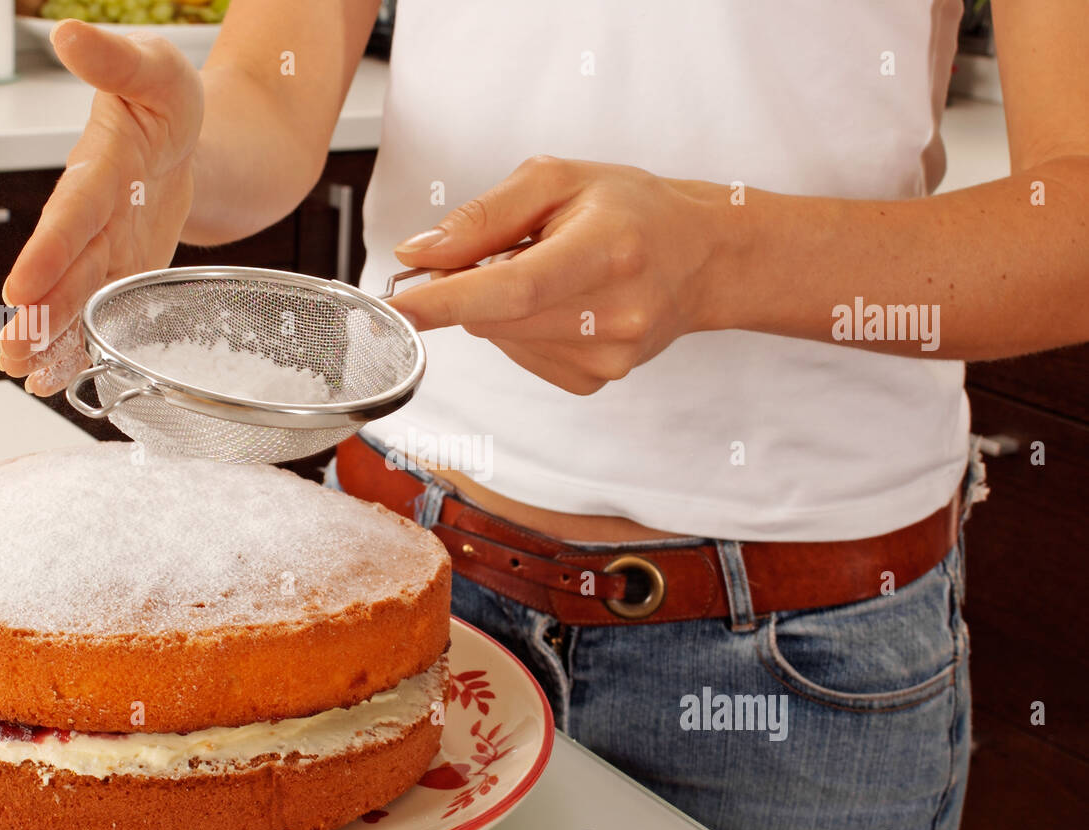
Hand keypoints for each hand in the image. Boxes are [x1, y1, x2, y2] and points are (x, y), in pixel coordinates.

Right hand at [0, 19, 202, 394]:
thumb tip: (71, 34)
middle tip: (13, 353)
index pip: (70, 214)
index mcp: (97, 170)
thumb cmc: (163, 98)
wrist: (178, 133)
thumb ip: (116, 60)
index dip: (47, 252)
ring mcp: (102, 247)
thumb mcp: (156, 68)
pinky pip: (98, 311)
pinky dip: (80, 343)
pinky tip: (58, 377)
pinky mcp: (120, 270)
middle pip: (62, 269)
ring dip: (50, 337)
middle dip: (38, 312)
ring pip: (72, 299)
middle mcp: (92, 216)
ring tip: (26, 375)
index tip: (19, 287)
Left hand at [387, 156, 722, 394]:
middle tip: (504, 249)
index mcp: (606, 250)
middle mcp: (612, 315)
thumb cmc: (634, 211)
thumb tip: (419, 253)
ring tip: (552, 272)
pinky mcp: (595, 380)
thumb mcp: (559, 180)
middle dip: (470, 284)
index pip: (512, 287)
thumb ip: (484, 216)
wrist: (703, 258)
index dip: (447, 299)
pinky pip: (520, 355)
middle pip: (494, 315)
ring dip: (499, 305)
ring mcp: (606, 357)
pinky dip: (520, 327)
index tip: (397, 306)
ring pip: (499, 337)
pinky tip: (561, 303)